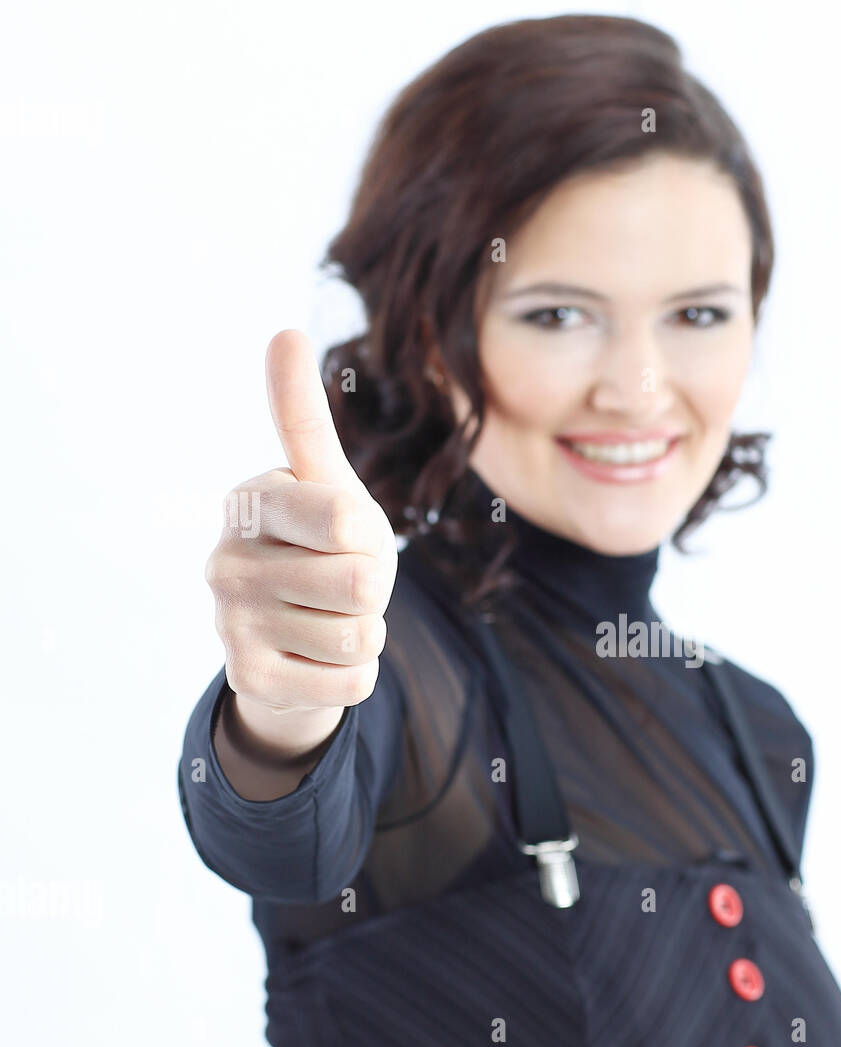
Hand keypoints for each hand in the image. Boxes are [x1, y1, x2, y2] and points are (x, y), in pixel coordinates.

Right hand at [205, 329, 398, 716]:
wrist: (294, 635)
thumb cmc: (323, 544)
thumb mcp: (327, 482)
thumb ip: (304, 418)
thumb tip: (283, 330)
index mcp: (252, 501)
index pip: (342, 521)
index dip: (366, 537)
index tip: (344, 533)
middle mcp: (226, 561)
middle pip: (360, 585)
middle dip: (372, 588)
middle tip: (342, 582)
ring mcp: (230, 624)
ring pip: (359, 636)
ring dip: (364, 632)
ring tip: (329, 618)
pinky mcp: (248, 680)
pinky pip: (352, 682)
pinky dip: (354, 674)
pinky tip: (318, 657)